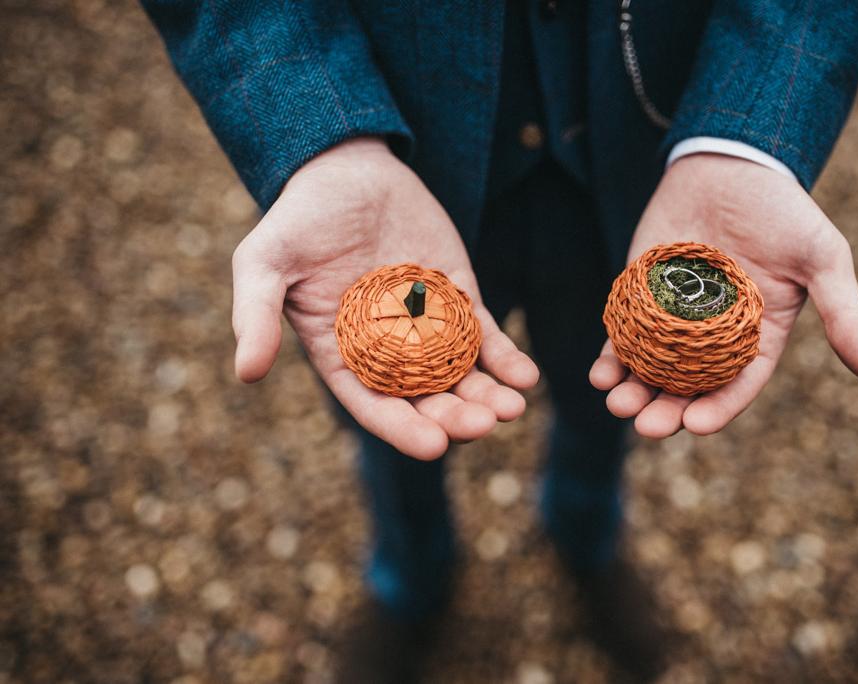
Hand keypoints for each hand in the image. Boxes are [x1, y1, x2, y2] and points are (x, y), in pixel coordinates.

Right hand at [232, 137, 538, 458]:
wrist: (348, 170)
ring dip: (488, 396)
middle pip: (426, 398)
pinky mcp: (459, 299)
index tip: (433, 447)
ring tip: (512, 408)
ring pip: (461, 374)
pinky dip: (505, 358)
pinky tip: (526, 377)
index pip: (373, 404)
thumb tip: (245, 373)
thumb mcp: (265, 262)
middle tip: (483, 425)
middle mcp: (388, 353)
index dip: (402, 429)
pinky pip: (485, 336)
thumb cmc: (300, 219)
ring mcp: (428, 328)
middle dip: (455, 417)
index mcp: (343, 356)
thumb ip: (257, 314)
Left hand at [590, 154, 857, 436]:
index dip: (718, 408)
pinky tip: (600, 374)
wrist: (728, 162)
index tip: (695, 426)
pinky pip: (624, 335)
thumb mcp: (823, 257)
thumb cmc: (781, 209)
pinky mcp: (641, 296)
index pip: (737, 384)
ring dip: (634, 391)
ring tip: (617, 403)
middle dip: (666, 410)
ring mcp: (673, 318)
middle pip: (688, 386)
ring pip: (651, 368)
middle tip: (645, 425)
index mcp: (758, 336)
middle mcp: (713, 335)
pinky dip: (612, 357)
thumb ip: (843, 312)